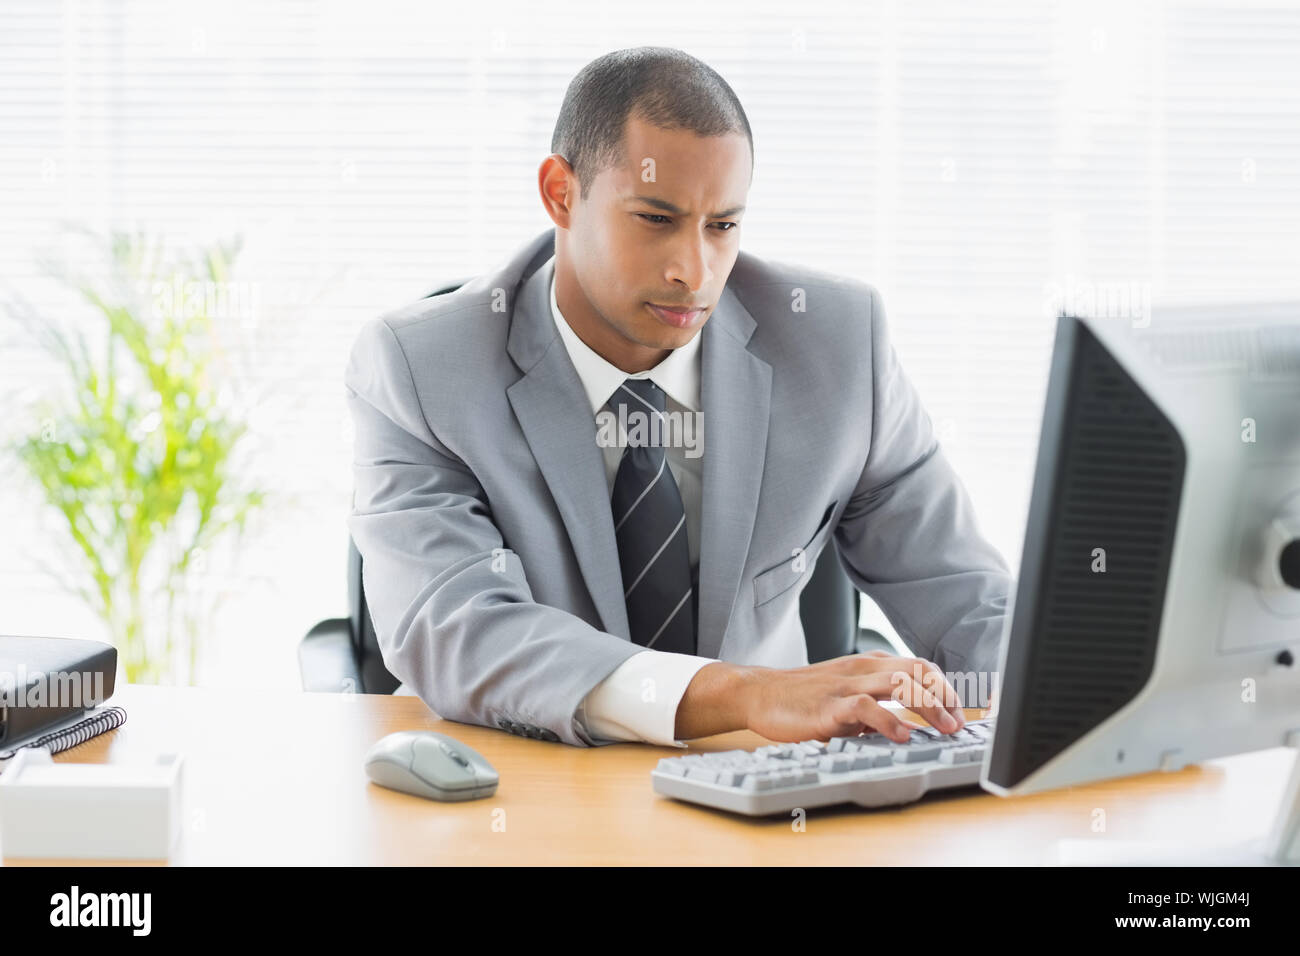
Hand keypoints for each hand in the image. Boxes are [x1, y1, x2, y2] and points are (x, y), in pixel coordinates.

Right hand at [739, 649, 967, 743]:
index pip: (919, 666)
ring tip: (943, 728)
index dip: (944, 687)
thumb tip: (906, 723)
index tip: (958, 711)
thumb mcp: (846, 692)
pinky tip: (903, 736)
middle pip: (917, 671)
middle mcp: (862, 670)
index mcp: (868, 665)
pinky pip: (866, 708)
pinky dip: (889, 721)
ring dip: (928, 706)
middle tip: (957, 724)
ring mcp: (846, 686)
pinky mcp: (829, 706)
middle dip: (944, 697)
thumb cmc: (802, 696)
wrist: (760, 694)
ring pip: (899, 684)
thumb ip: (875, 702)